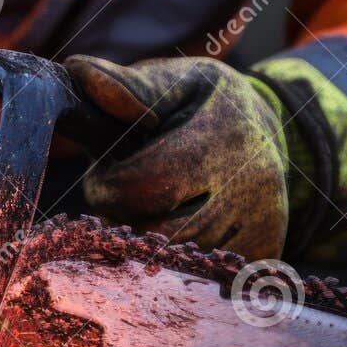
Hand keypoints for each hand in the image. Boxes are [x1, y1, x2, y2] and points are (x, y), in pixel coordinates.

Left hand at [65, 55, 288, 258]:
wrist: (266, 130)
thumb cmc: (200, 104)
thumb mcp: (170, 82)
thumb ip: (125, 88)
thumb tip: (80, 72)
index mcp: (224, 133)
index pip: (145, 185)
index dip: (107, 188)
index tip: (104, 176)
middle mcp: (254, 181)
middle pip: (160, 232)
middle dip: (126, 218)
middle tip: (126, 194)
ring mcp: (264, 221)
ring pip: (177, 260)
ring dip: (148, 240)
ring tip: (154, 205)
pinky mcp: (266, 250)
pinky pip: (201, 274)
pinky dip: (177, 259)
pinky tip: (180, 226)